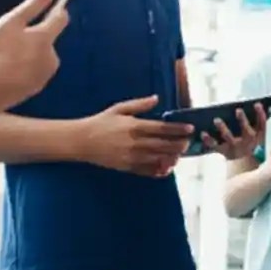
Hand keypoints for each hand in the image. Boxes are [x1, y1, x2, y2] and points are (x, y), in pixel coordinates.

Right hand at [0, 0, 67, 102]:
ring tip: (4, 58)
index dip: (58, 12)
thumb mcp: (12, 22)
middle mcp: (51, 57)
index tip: (56, 8)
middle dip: (35, 39)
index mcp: (46, 38)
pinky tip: (5, 72)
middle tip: (12, 39)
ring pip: (39, 59)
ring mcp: (44, 75)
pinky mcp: (35, 89)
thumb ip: (31, 6)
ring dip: (28, 57)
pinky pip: (31, 74)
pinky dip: (22, 71)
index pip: (59, 20)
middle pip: (47, 42)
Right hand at [77, 95, 194, 176]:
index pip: (162, 128)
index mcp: (134, 126)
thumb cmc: (101, 122)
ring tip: (180, 155)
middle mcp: (135, 143)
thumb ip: (140, 104)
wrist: (81, 141)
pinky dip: (158, 170)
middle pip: (163, 145)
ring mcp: (131, 157)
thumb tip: (157, 98)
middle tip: (188, 142)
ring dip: (171, 157)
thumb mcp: (119, 109)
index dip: (178, 129)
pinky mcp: (126, 167)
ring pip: (158, 159)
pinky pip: (146, 171)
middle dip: (179, 144)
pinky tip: (166, 168)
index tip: (189, 128)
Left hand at [201, 104, 266, 160]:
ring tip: (216, 120)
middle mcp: (247, 141)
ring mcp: (235, 146)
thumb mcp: (259, 134)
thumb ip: (259, 120)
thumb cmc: (251, 142)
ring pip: (229, 137)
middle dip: (243, 120)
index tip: (256, 104)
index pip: (261, 123)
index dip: (260, 114)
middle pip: (246, 130)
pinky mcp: (224, 150)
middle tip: (238, 110)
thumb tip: (257, 103)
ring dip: (223, 128)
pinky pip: (215, 146)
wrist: (244, 161)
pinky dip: (208, 140)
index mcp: (257, 135)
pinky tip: (203, 133)